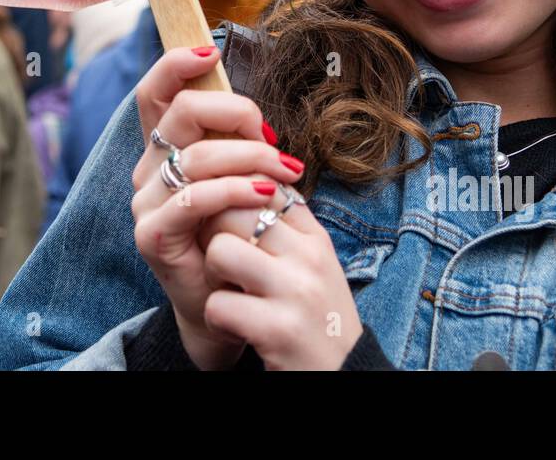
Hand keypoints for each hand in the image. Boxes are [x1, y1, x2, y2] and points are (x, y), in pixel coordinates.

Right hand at [131, 45, 303, 368]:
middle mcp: (148, 170)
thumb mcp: (240, 177)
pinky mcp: (152, 235)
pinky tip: (267, 194)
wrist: (231, 299)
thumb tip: (255, 115)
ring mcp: (146, 203)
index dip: (174, 64)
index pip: (154, 93)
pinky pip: (194, 199)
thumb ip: (237, 143)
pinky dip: (235, 190)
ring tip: (287, 172)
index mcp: (164, 149)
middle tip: (271, 138)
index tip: (209, 51)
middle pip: (180, 114)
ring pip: (195, 157)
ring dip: (250, 158)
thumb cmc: (238, 231)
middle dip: (234, 113)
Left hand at [201, 196, 363, 369]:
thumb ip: (286, 227)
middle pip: (235, 210)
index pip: (263, 184)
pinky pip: (217, 305)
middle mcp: (310, 257)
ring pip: (220, 251)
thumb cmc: (316, 319)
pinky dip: (216, 320)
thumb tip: (247, 180)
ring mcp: (296, 291)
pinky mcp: (278, 329)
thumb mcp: (312, 266)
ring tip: (228, 294)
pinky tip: (235, 328)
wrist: (343, 376)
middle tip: (220, 262)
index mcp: (315, 238)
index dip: (231, 198)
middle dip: (213, 233)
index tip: (224, 223)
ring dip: (211, 276)